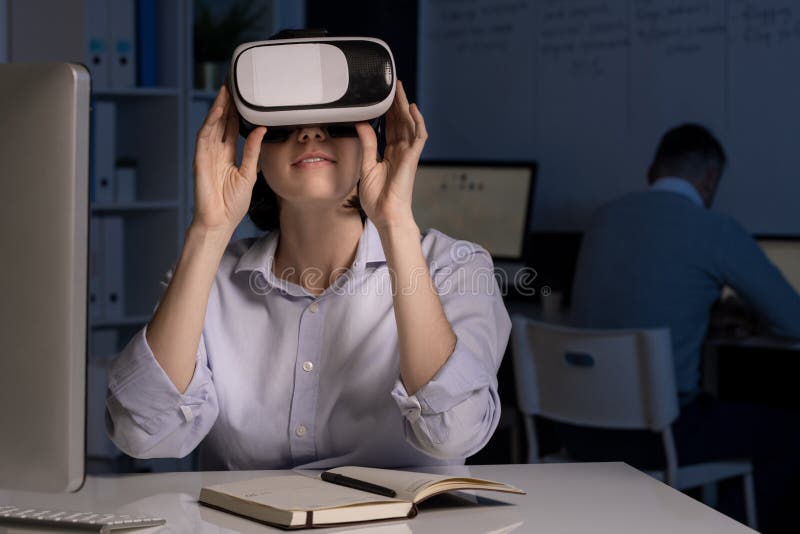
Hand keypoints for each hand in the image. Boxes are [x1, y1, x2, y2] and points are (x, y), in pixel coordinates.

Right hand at [192, 84, 265, 233]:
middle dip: (226, 103)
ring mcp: (207, 154)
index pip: (231, 127)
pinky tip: (218, 110)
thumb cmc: (232, 204)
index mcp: (228, 155)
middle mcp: (216, 152)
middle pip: (220, 121)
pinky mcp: (200, 159)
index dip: (236, 111)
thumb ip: (252, 151)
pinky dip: (210, 122)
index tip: (241, 95)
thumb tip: (261, 130)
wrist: (220, 222)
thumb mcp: (249, 173)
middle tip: (232, 83)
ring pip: (212, 125)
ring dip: (218, 107)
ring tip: (225, 90)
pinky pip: (204, 136)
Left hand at [355, 80, 427, 227]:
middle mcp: (401, 151)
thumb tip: (361, 124)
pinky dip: (417, 121)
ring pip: (409, 124)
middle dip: (396, 102)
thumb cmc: (377, 198)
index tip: (382, 97)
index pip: (390, 126)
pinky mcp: (412, 158)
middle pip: (400, 121)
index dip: (387, 111)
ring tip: (400, 89)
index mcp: (390, 153)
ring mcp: (408, 154)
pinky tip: (412, 108)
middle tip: (392, 84)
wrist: (386, 215)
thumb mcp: (366, 166)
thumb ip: (366, 144)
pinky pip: (419, 136)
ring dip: (405, 106)